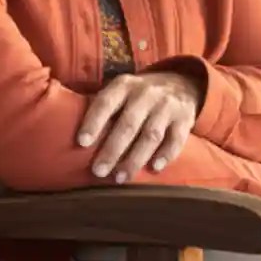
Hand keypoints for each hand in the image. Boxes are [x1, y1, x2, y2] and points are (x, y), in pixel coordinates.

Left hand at [77, 71, 203, 182]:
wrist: (182, 82)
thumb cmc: (139, 94)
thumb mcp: (122, 90)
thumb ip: (104, 107)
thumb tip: (75, 134)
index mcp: (124, 85)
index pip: (105, 102)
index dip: (93, 121)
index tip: (82, 142)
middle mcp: (145, 93)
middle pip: (128, 124)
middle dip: (112, 150)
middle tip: (98, 171)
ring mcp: (167, 106)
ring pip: (150, 135)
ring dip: (134, 159)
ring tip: (120, 178)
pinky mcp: (185, 119)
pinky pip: (175, 140)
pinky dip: (165, 155)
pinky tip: (154, 169)